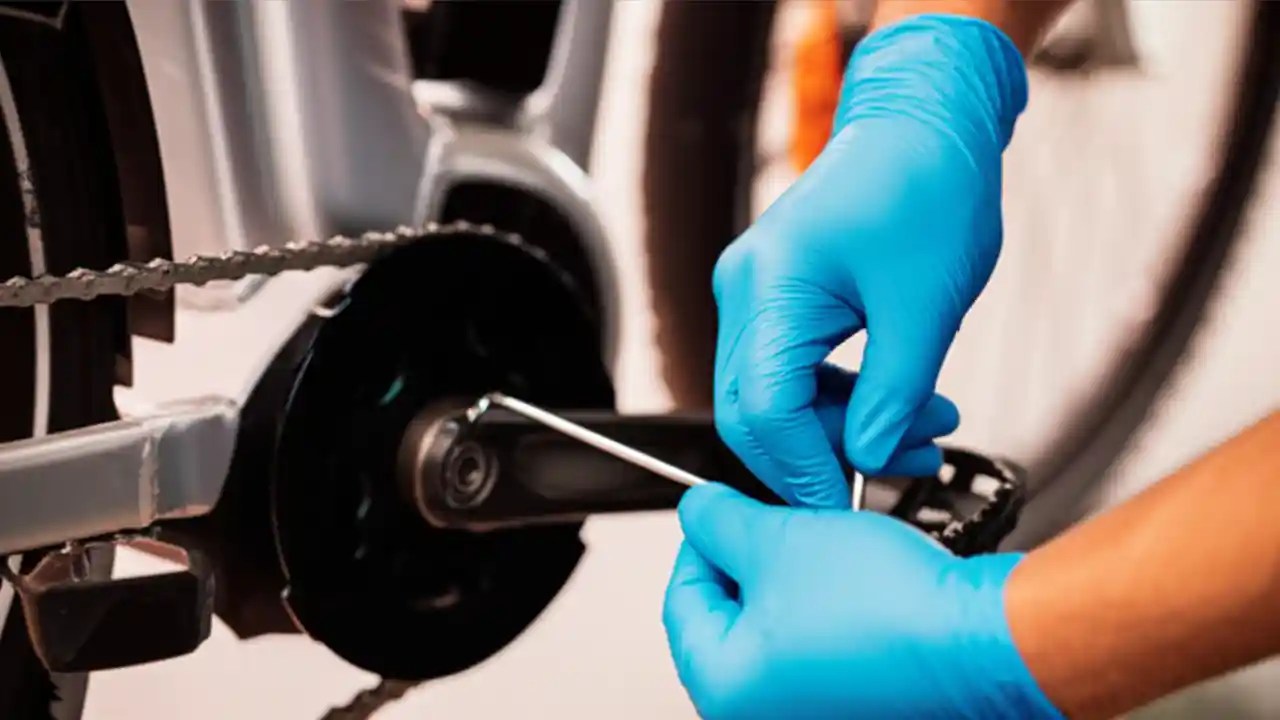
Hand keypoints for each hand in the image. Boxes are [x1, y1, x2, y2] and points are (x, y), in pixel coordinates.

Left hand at [663, 483, 1060, 719]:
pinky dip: (823, 609)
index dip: (703, 541)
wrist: (977, 638)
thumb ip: (720, 521)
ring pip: (775, 630)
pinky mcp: (853, 705)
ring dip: (790, 580)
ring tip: (819, 547)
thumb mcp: (780, 538)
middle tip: (775, 524)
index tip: (724, 512)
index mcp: (725, 686)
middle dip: (751, 561)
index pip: (681, 599)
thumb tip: (699, 512)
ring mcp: (809, 714)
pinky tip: (848, 581)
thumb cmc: (890, 611)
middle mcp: (761, 715)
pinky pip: (817, 649)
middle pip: (727, 618)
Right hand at [712, 16, 1027, 507]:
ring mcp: (756, 292)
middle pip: (753, 410)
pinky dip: (837, 398)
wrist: (926, 123)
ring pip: (773, 395)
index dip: (802, 468)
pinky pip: (789, 368)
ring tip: (922, 433)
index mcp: (772, 286)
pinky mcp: (777, 295)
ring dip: (839, 427)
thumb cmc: (928, 186)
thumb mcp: (925, 305)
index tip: (844, 505)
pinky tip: (896, 406)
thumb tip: (866, 458)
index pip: (763, 409)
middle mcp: (746, 290)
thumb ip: (892, 395)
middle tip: (893, 471)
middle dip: (819, 454)